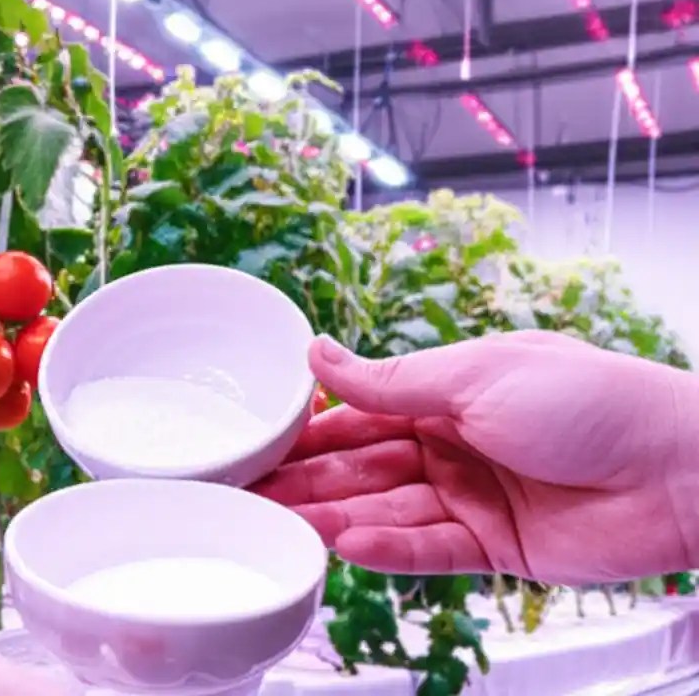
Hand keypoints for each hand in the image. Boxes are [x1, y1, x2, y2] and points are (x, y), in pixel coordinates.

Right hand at [252, 330, 698, 584]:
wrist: (680, 469)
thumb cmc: (593, 400)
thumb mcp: (475, 374)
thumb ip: (390, 379)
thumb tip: (317, 352)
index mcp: (449, 390)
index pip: (363, 410)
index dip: (311, 427)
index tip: (258, 440)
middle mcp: (454, 443)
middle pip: (365, 465)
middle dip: (307, 477)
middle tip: (245, 492)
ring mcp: (472, 496)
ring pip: (385, 509)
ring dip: (331, 515)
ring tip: (275, 523)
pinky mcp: (494, 546)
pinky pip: (426, 548)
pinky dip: (384, 548)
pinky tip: (342, 544)